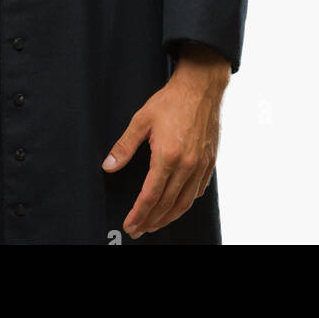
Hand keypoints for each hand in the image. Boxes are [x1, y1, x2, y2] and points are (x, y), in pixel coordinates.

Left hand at [102, 44, 229, 238]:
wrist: (201, 87)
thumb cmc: (172, 100)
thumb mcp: (141, 120)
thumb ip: (124, 146)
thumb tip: (109, 165)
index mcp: (168, 156)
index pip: (151, 196)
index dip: (139, 214)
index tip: (130, 225)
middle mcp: (187, 165)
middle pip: (167, 204)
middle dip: (151, 221)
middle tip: (139, 230)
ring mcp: (200, 165)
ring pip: (185, 202)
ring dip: (169, 217)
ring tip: (155, 224)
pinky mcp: (209, 161)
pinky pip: (198, 190)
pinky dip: (186, 203)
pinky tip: (178, 205)